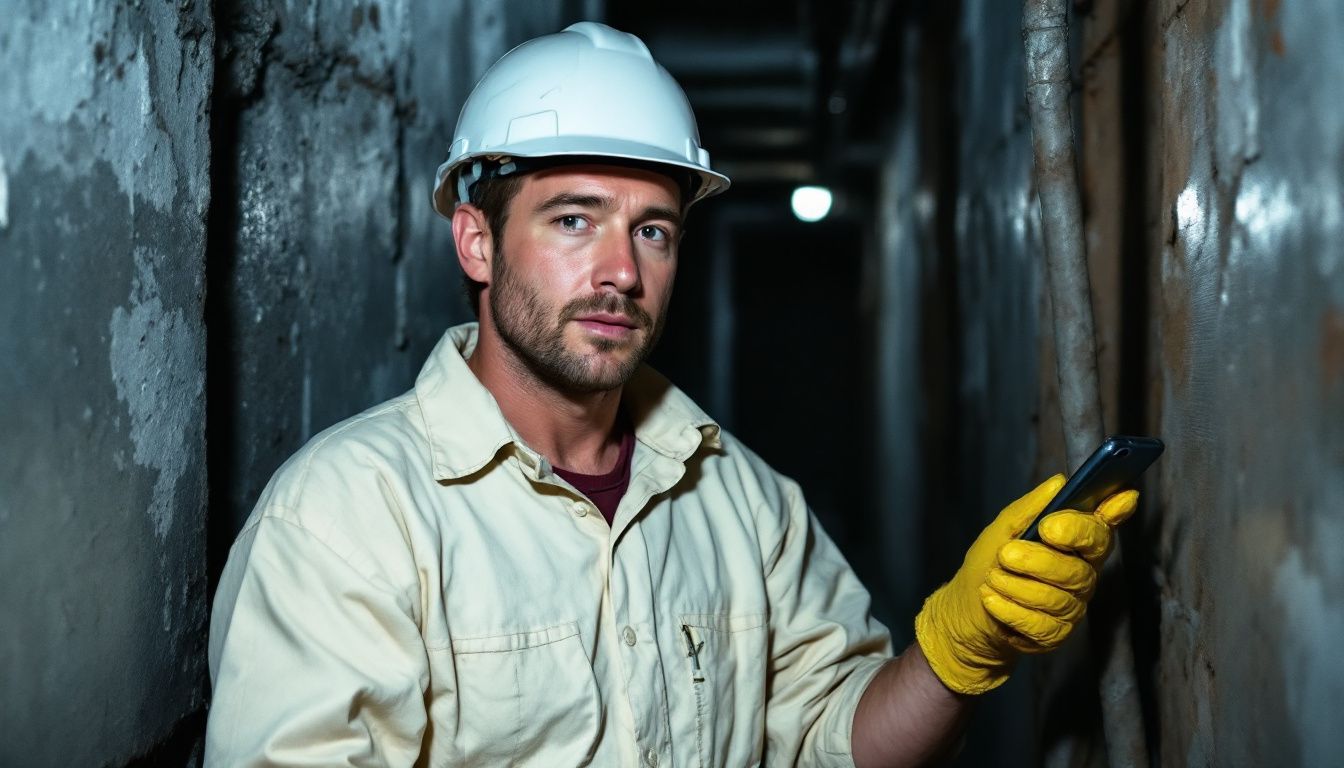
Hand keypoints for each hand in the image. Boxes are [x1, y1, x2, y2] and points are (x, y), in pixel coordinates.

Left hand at [914, 475, 1137, 693]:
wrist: (967, 611)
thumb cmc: (990, 563)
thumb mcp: (1003, 529)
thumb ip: (1032, 507)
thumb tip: (1060, 482)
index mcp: (1075, 544)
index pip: (1100, 530)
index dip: (1108, 518)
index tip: (1106, 505)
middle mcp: (1082, 575)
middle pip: (1078, 569)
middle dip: (1040, 560)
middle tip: (1007, 553)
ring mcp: (1072, 608)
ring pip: (1057, 599)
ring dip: (1016, 586)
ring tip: (992, 577)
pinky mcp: (1056, 635)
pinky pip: (1040, 625)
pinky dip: (1009, 610)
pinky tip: (991, 600)